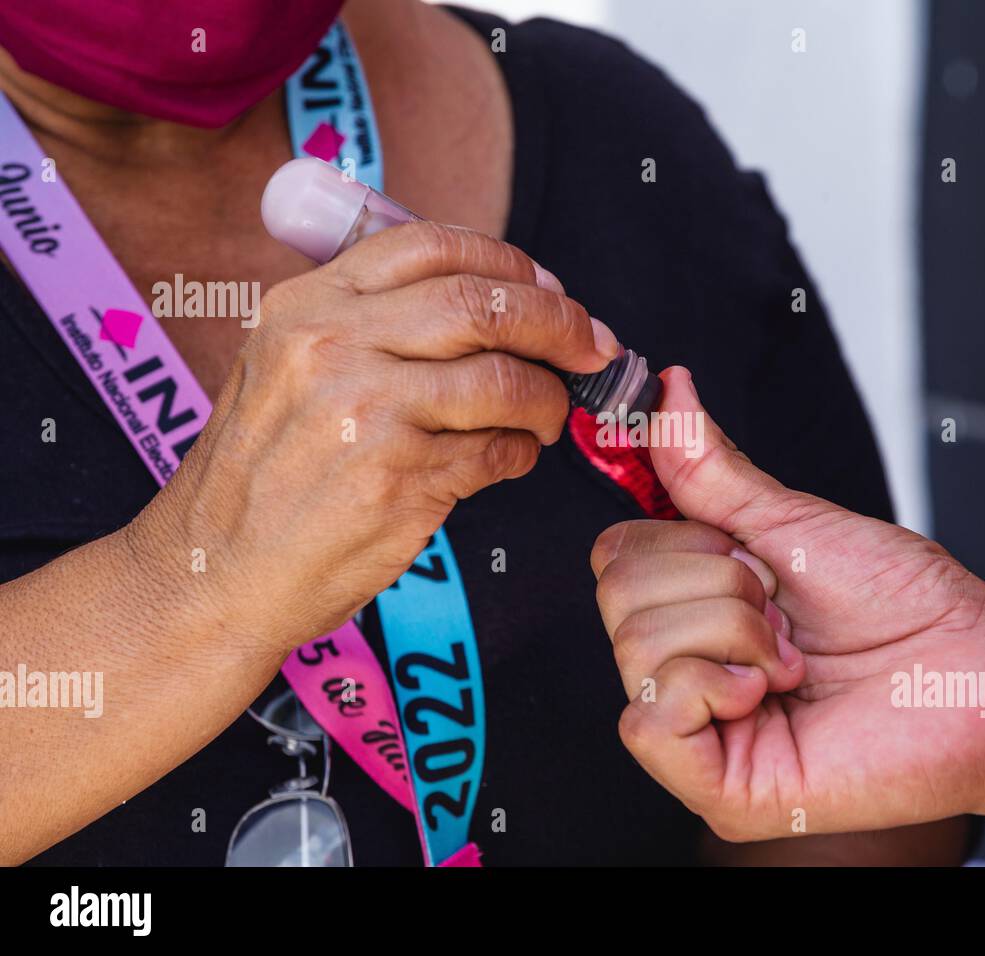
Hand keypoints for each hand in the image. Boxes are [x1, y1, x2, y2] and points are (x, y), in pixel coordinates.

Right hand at [133, 221, 616, 652]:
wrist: (213, 571)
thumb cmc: (261, 473)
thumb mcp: (284, 365)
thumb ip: (370, 322)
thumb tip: (494, 300)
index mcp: (308, 306)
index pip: (434, 246)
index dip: (512, 263)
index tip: (550, 292)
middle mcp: (335, 347)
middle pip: (486, 305)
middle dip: (560, 324)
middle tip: (591, 345)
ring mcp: (368, 414)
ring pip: (506, 381)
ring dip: (547, 399)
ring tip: (546, 416)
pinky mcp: (400, 481)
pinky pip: (496, 452)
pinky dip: (520, 453)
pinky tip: (509, 458)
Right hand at [591, 367, 984, 840]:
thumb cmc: (908, 605)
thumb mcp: (793, 524)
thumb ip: (712, 471)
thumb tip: (664, 394)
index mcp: (697, 610)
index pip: (616, 558)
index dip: (680, 538)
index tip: (752, 551)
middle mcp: (688, 670)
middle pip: (619, 598)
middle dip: (718, 581)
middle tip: (786, 609)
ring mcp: (700, 733)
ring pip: (636, 648)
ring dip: (734, 629)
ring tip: (795, 655)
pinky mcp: (719, 788)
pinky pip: (650, 721)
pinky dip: (716, 685)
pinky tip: (775, 690)